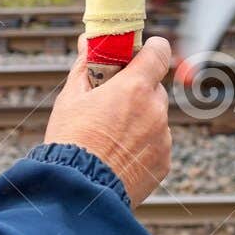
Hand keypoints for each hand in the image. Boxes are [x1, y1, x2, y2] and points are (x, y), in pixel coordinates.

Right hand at [43, 37, 172, 203]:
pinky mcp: (164, 162)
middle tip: (112, 103)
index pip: (159, 52)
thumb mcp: (71, 98)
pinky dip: (143, 146)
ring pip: (156, 117)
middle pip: (154, 87)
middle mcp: (155, 110)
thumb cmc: (70, 142)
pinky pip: (157, 144)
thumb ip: (85, 66)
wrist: (77, 192)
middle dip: (137, 90)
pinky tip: (118, 156)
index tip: (138, 54)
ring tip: (109, 138)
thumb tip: (88, 42)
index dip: (150, 50)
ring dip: (140, 120)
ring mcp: (163, 137)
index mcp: (135, 87)